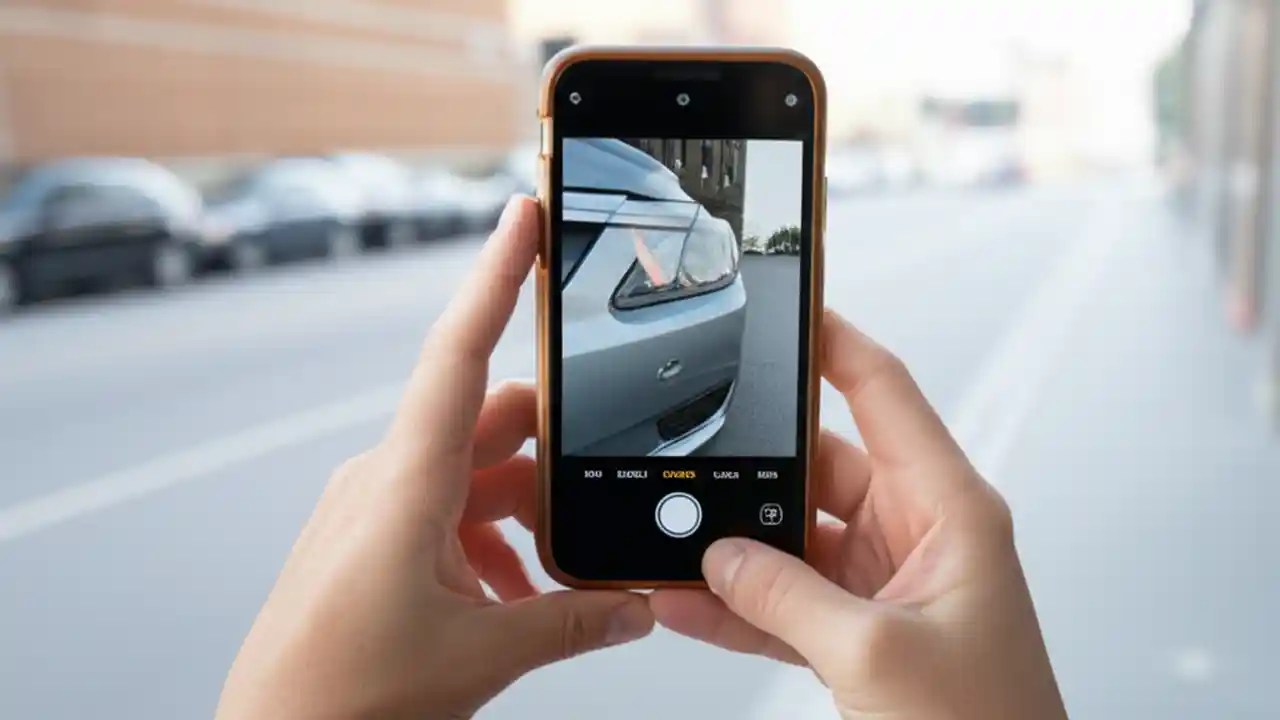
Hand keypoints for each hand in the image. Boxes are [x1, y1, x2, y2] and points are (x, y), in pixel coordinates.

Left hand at [217, 197, 653, 719]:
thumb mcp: (482, 657)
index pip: (460, 354)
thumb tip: (634, 605)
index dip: (496, 277)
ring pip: (473, 474)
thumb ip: (572, 622)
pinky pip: (446, 512)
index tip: (523, 218)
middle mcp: (386, 479)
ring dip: (521, 514)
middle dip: (550, 454)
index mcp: (406, 484)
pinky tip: (511, 599)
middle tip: (595, 492)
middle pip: (489, 422)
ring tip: (550, 583)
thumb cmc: (340, 700)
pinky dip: (489, 542)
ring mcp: (374, 508)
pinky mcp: (370, 537)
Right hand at [650, 311, 1066, 718]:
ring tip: (673, 534)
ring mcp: (882, 581)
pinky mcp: (855, 628)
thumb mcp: (877, 653)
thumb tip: (719, 557)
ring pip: (790, 536)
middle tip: (691, 454)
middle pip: (818, 465)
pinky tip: (689, 599)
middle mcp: (916, 533)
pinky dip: (737, 602)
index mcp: (949, 509)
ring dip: (733, 544)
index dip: (834, 343)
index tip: (785, 308)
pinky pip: (783, 596)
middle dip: (752, 465)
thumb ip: (786, 597)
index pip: (886, 394)